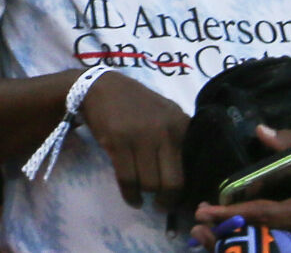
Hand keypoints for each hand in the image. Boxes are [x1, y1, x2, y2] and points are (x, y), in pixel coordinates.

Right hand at [80, 69, 190, 207]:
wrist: (100, 86)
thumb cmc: (135, 103)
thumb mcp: (165, 113)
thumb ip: (179, 137)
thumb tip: (190, 172)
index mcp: (181, 124)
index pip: (190, 168)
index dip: (184, 188)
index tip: (177, 197)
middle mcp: (164, 130)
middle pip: (171, 182)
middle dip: (167, 199)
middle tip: (161, 205)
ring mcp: (140, 136)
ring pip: (149, 183)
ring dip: (145, 195)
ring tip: (142, 197)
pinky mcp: (118, 141)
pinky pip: (127, 179)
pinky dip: (130, 195)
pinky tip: (132, 198)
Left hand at [191, 126, 290, 250]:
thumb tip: (260, 130)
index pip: (263, 215)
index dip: (234, 214)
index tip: (208, 210)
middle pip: (255, 240)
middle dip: (224, 233)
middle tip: (197, 222)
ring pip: (260, 252)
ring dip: (229, 245)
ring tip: (201, 234)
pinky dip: (243, 249)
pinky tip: (222, 240)